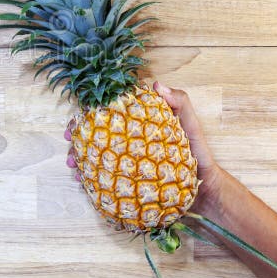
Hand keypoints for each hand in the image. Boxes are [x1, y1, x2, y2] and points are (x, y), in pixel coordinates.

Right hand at [63, 83, 224, 190]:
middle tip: (70, 142)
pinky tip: (83, 182)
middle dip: (79, 137)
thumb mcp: (191, 126)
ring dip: (80, 159)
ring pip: (97, 157)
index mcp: (140, 125)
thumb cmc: (198, 155)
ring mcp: (128, 163)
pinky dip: (91, 179)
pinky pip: (105, 179)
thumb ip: (179, 102)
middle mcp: (130, 143)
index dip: (91, 114)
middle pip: (98, 135)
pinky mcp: (129, 183)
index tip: (78, 119)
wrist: (206, 192)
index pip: (111, 115)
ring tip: (73, 165)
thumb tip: (155, 84)